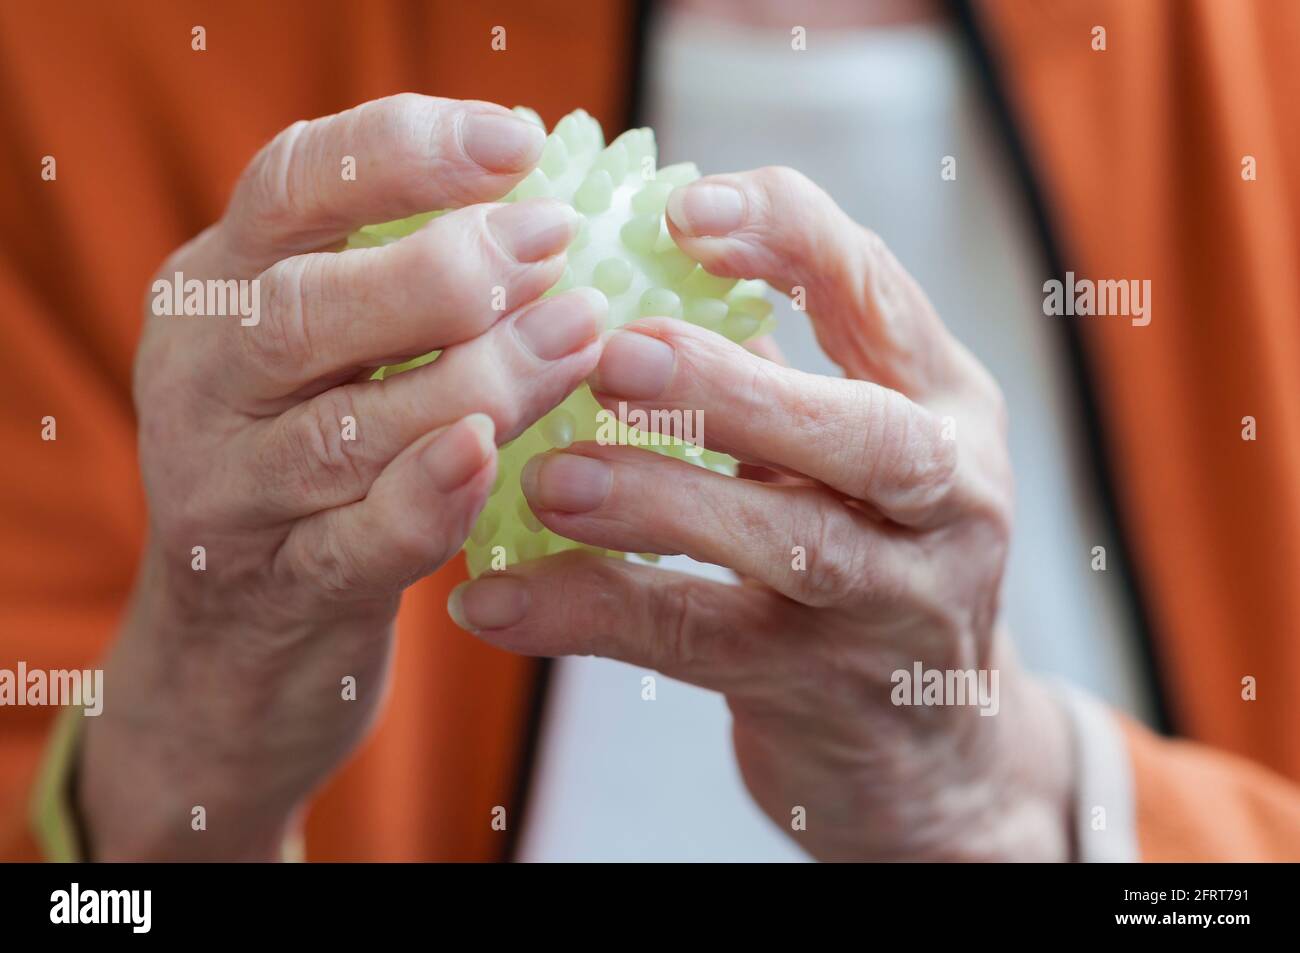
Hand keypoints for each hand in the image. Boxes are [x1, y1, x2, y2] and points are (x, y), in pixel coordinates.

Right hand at [81, 95, 605, 858]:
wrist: (236, 637)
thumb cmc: (312, 461)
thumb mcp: (320, 352)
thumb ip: (392, 283)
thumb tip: (546, 216)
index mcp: (216, 288)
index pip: (289, 187)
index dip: (403, 151)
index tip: (515, 144)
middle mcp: (203, 379)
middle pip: (305, 307)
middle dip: (444, 271)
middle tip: (554, 246)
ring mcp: (230, 491)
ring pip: (346, 428)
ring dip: (477, 378)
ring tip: (578, 338)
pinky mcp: (278, 588)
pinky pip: (358, 540)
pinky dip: (429, 494)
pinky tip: (491, 453)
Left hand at [448, 167, 1075, 860]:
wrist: (930, 742)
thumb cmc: (867, 553)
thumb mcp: (848, 448)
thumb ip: (772, 370)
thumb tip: (609, 275)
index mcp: (946, 402)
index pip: (879, 288)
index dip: (784, 236)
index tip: (677, 209)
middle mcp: (949, 499)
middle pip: (863, 433)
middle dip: (732, 388)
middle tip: (610, 356)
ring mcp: (898, 605)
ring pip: (789, 547)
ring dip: (660, 504)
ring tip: (549, 481)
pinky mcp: (823, 693)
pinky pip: (696, 645)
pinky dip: (588, 617)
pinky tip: (495, 601)